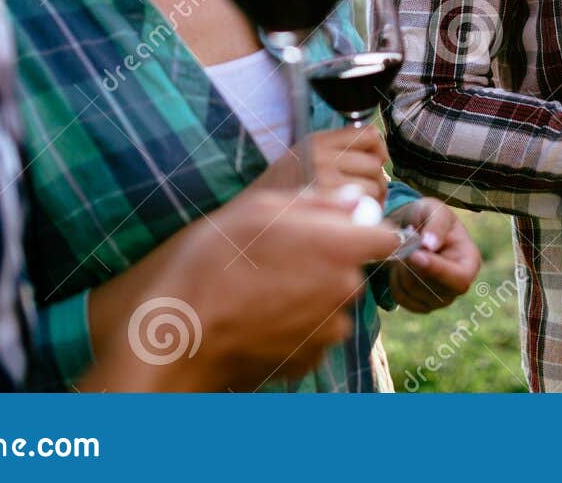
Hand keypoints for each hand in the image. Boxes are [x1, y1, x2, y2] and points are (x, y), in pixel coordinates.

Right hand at [85, 188, 400, 391]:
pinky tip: (258, 319)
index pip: (384, 237)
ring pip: (332, 305)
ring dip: (310, 297)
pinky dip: (294, 328)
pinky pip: (312, 336)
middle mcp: (344, 292)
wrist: (178, 335)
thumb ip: (319, 203)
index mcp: (340, 249)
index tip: (335, 231)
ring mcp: (328, 332)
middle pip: (353, 271)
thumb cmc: (214, 264)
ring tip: (262, 291)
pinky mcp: (308, 361)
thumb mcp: (260, 210)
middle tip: (279, 259)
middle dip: (328, 263)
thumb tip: (355, 200)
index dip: (362, 231)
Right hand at [252, 125, 388, 203]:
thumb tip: (381, 161)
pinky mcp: (328, 206)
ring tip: (360, 210)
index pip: (370, 135)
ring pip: (376, 187)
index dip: (379, 151)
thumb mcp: (305, 158)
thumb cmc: (282, 192)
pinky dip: (369, 215)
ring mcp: (324, 179)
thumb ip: (338, 153)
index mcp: (318, 140)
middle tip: (369, 196)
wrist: (248, 216)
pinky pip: (366, 207)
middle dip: (379, 182)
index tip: (376, 165)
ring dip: (376, 201)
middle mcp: (322, 156)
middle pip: (376, 164)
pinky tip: (357, 220)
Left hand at [386, 198, 481, 312]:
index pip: (459, 279)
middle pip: (432, 288)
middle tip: (405, 241)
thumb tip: (430, 245)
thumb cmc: (428, 216)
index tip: (415, 254)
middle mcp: (459, 285)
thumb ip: (436, 224)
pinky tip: (401, 264)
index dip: (436, 270)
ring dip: (401, 270)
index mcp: (470, 262)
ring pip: (413, 293)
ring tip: (405, 249)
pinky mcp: (422, 305)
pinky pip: (401, 298)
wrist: (412, 227)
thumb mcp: (435, 209)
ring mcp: (441, 299)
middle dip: (412, 266)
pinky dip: (394, 280)